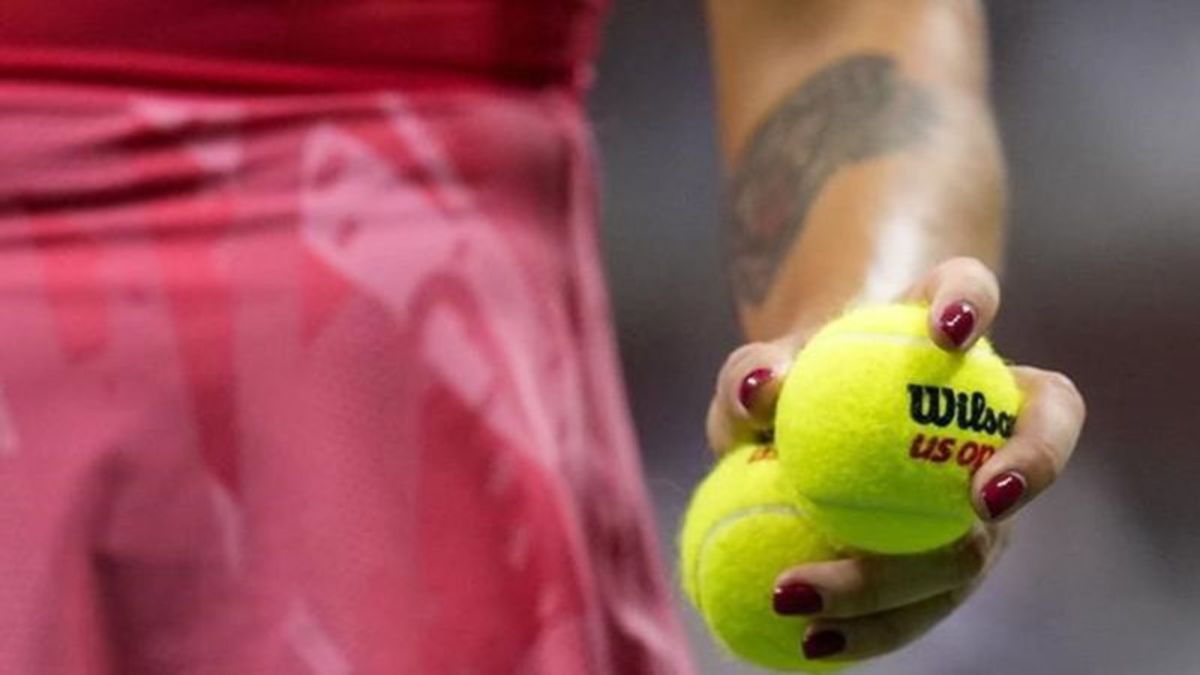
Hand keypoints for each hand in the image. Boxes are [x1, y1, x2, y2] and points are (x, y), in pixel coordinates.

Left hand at [704, 257, 1085, 662]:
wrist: (807, 430)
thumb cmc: (791, 388)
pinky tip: (815, 642)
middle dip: (1032, 466)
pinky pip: (929, 599)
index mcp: (942, 336)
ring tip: (816, 603)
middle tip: (979, 503)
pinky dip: (874, 625)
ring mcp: (988, 492)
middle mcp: (991, 410)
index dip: (975, 303)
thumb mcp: (758, 375)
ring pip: (981, 543)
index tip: (950, 333)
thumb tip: (758, 391)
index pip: (971, 292)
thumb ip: (750, 373)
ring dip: (911, 579)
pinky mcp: (963, 558)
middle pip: (1038, 429)